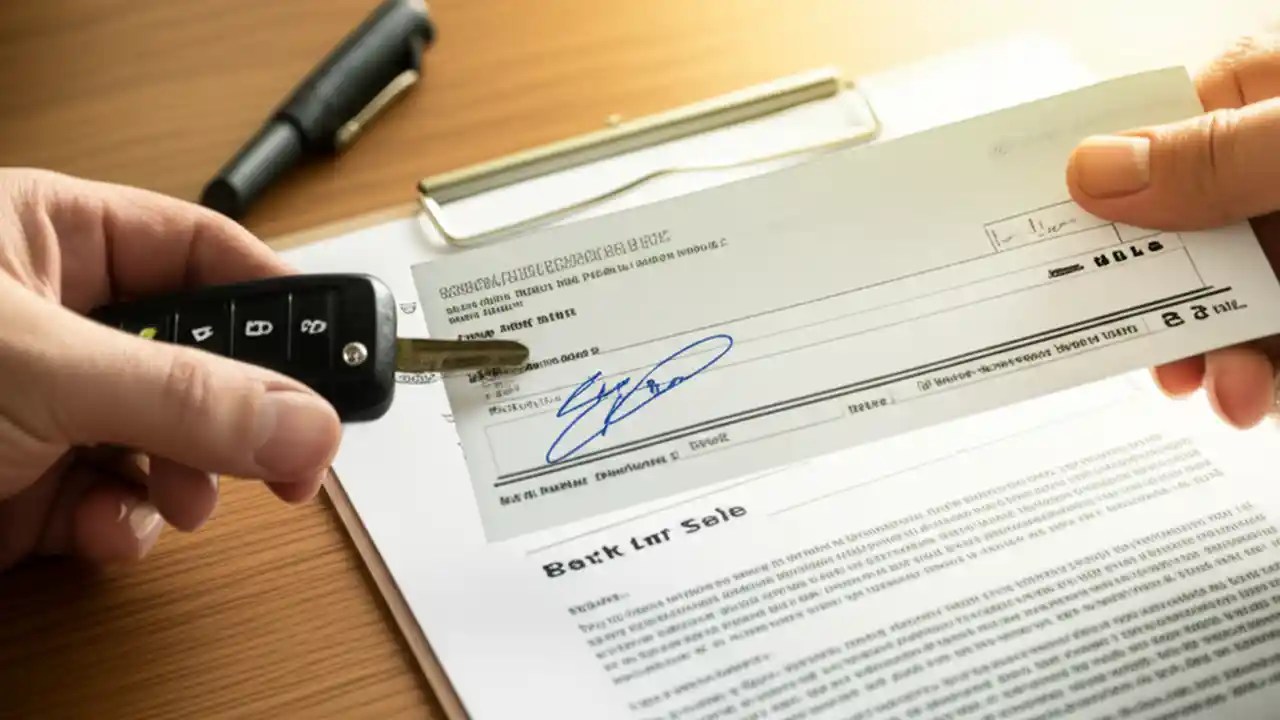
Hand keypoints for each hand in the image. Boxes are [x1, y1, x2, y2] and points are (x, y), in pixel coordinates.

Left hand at [0, 168, 341, 570]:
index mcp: (52, 240)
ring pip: (170, 441)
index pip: (202, 250)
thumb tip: (303, 421)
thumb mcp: (35, 368)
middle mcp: (57, 323)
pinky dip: (124, 527)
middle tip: (292, 446)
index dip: (275, 297)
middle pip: (200, 357)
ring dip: (185, 479)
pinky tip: (102, 530)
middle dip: (235, 411)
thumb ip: (180, 395)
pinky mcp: (28, 488)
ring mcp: (46, 410)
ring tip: (181, 495)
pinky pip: (120, 504)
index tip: (333, 353)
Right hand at [1066, 36, 1279, 429]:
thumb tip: (1092, 170)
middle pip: (1166, 242)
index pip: (1139, 145)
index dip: (1086, 202)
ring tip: (1230, 394)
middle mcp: (1260, 170)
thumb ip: (1218, 153)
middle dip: (1156, 304)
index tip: (1037, 253)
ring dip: (1214, 355)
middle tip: (1152, 353)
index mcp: (1255, 101)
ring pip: (1217, 302)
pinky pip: (1263, 343)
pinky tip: (1253, 395)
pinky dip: (1255, 376)